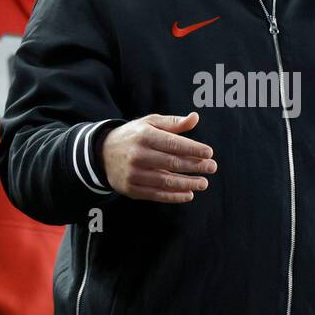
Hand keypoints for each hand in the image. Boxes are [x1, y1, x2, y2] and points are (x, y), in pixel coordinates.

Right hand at [102, 112, 216, 203]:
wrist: (102, 153)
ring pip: (165, 181)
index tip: (209, 153)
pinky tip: (188, 194)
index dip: (192, 149)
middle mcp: (137, 155)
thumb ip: (173, 123)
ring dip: (187, 183)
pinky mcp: (131, 189)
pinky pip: (156, 194)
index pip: (173, 143)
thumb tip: (195, 118)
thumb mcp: (149, 123)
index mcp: (144, 136)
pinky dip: (173, 196)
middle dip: (194, 166)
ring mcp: (133, 174)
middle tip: (212, 167)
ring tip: (203, 183)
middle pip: (171, 163)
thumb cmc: (134, 136)